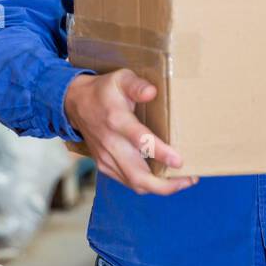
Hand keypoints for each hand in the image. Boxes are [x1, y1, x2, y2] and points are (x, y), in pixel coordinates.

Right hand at [63, 69, 197, 194]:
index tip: (179, 161)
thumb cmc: (104, 91)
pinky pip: (129, 182)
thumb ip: (136, 85)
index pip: (139, 140)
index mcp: (116, 120)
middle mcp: (111, 144)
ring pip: (135, 184)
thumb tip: (152, 92)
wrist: (75, 104)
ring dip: (160, 187)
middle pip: (138, 176)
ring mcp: (106, 158)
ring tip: (183, 180)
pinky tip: (164, 178)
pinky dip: (148, 184)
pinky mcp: (105, 166)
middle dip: (166, 185)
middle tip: (190, 179)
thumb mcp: (120, 78)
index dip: (160, 152)